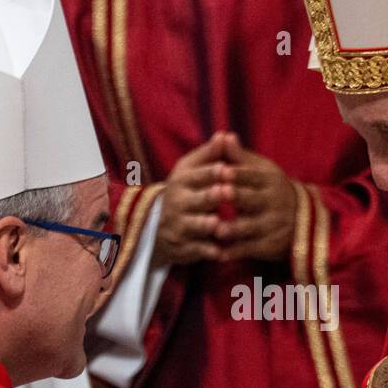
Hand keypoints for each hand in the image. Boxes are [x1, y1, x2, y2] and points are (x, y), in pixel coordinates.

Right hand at [154, 133, 234, 265]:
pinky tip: (220, 253)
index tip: (228, 168)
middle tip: (227, 191)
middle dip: (211, 196)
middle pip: (197, 199)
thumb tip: (227, 134)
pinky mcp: (183, 247)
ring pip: (194, 225)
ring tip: (218, 223)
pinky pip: (196, 250)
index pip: (197, 175)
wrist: (160, 226)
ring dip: (206, 224)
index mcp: (182, 180)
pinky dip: (207, 251)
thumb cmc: (186, 191)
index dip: (212, 172)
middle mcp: (178, 203)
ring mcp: (179, 226)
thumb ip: (210, 154)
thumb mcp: (192, 170)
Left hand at [212, 133, 296, 262]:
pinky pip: (251, 249)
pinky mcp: (270, 245)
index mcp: (270, 180)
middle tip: (219, 194)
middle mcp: (274, 202)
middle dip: (237, 197)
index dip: (237, 174)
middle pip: (252, 200)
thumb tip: (222, 135)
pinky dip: (236, 252)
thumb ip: (239, 158)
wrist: (302, 221)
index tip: (221, 170)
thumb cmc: (271, 190)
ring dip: (235, 229)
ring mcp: (273, 225)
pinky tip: (220, 255)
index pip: (252, 176)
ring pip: (252, 227)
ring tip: (217, 230)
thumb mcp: (261, 171)